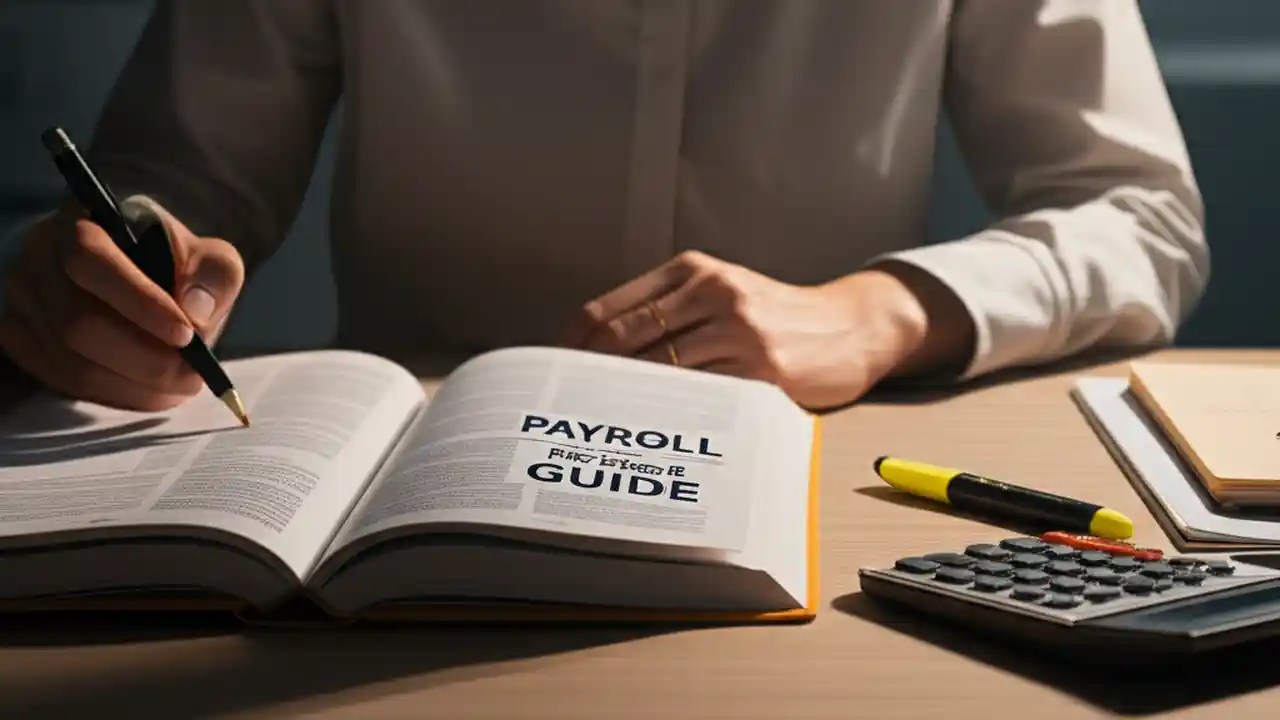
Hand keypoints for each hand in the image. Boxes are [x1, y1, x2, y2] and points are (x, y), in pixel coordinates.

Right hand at [0, 198, 244, 410]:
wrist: (146, 281)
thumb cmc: (176, 266)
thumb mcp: (210, 259)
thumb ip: (215, 275)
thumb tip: (196, 311)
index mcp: (80, 219)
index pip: (90, 258)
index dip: (139, 302)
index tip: (186, 336)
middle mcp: (39, 256)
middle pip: (76, 321)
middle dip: (144, 359)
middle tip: (192, 377)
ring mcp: (23, 299)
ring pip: (69, 359)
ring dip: (133, 385)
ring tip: (178, 387)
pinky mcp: (20, 337)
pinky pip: (58, 380)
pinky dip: (111, 395)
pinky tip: (148, 391)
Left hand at [561, 251, 973, 408]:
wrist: (851, 326)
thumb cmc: (776, 317)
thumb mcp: (722, 293)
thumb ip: (668, 313)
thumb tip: (599, 357)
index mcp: (692, 271)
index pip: (607, 311)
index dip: (570, 349)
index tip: (550, 377)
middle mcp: (712, 291)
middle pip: (622, 340)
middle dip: (587, 378)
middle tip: (563, 409)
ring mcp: (737, 329)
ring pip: (657, 370)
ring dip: (624, 401)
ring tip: (598, 426)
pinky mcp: (762, 368)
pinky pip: (700, 396)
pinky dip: (670, 414)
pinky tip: (652, 430)